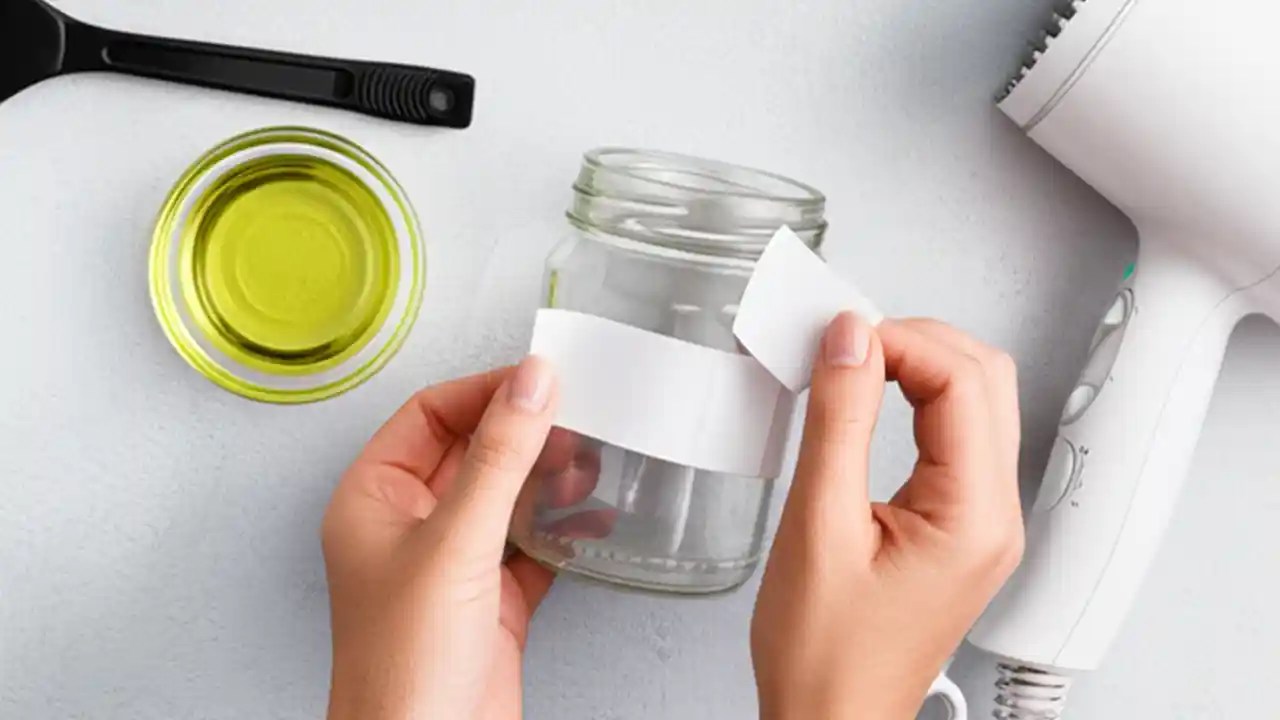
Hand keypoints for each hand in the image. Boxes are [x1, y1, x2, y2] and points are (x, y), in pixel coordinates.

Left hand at [322, 358, 557, 719]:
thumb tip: (530, 383)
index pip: (429, 415)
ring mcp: (451, 566)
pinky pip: (531, 546)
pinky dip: (564, 528)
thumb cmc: (404, 669)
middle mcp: (409, 528)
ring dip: (548, 477)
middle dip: (524, 434)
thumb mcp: (455, 544)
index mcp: (373, 501)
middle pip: (470, 452)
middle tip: (576, 415)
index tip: (540, 379)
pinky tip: (593, 516)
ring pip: (505, 497)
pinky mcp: (490, 602)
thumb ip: (498, 458)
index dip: (484, 391)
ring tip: (589, 462)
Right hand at [751, 313, 1024, 718]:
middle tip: (847, 341)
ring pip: (977, 402)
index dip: (902, 341)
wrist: (831, 718)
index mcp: (975, 518)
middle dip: (917, 342)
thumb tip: (849, 342)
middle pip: (986, 381)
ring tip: (853, 364)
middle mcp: (994, 518)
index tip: (841, 336)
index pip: (963, 383)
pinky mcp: (960, 527)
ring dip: (919, 367)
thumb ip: (837, 423)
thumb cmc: (826, 656)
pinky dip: (916, 401)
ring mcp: (983, 523)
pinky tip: (872, 399)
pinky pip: (957, 437)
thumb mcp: (817, 527)